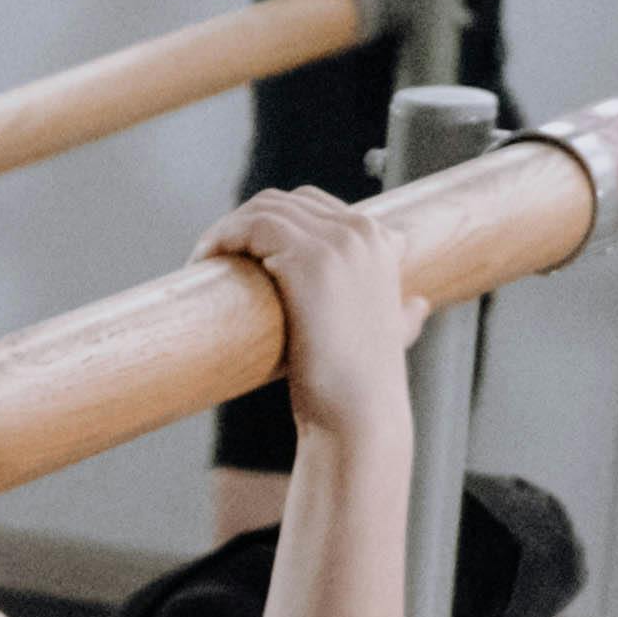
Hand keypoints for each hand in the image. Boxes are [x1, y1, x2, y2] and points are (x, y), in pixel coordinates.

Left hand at [209, 183, 410, 452]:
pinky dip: (223, 237)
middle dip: (242, 224)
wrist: (359, 414)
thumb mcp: (394, 333)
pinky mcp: (307, 262)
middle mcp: (362, 232)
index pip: (312, 205)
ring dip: (225, 231)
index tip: (239, 254)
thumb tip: (416, 307)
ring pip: (263, 210)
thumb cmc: (363, 385)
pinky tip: (204, 261)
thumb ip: (405, 314)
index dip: (267, 223)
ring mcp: (336, 243)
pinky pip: (253, 227)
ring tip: (201, 263)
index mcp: (380, 240)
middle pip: (284, 202)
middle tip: (212, 259)